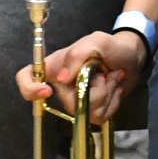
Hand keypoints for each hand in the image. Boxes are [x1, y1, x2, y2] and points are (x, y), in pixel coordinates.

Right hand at [17, 28, 141, 123]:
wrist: (131, 57)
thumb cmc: (110, 47)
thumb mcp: (95, 41)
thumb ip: (77, 56)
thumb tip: (62, 80)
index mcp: (55, 67)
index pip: (26, 79)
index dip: (29, 89)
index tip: (48, 91)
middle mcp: (62, 86)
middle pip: (67, 103)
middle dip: (92, 89)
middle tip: (102, 72)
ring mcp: (77, 100)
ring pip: (86, 112)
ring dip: (106, 93)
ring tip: (110, 77)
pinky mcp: (93, 111)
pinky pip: (100, 117)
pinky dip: (112, 102)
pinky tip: (114, 88)